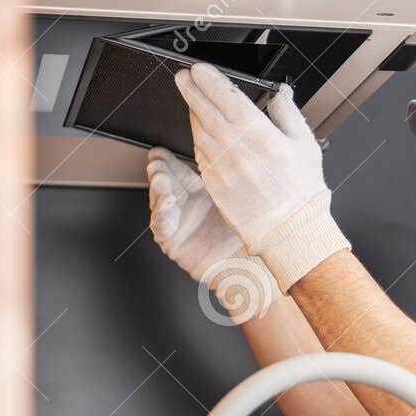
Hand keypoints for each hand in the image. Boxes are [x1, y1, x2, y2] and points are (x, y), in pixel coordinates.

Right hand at [147, 148, 276, 322]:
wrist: (258, 268)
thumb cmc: (258, 235)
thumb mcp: (248, 199)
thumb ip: (238, 177)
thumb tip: (240, 147)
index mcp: (205, 193)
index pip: (182, 171)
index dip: (170, 161)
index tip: (162, 151)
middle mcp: (191, 207)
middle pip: (167, 183)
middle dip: (160, 171)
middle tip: (157, 161)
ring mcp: (181, 224)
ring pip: (160, 203)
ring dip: (159, 190)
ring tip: (162, 180)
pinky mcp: (175, 243)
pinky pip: (162, 228)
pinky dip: (162, 216)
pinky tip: (168, 205)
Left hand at [174, 63, 349, 291]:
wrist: (290, 230)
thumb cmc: (301, 192)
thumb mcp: (305, 146)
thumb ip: (288, 114)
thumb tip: (279, 94)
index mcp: (260, 136)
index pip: (226, 98)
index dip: (210, 80)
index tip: (200, 70)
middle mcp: (235, 150)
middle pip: (204, 110)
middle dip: (191, 89)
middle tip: (183, 76)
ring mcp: (221, 167)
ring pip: (198, 130)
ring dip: (192, 111)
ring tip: (192, 100)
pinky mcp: (213, 183)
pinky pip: (200, 152)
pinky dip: (198, 137)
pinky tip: (200, 131)